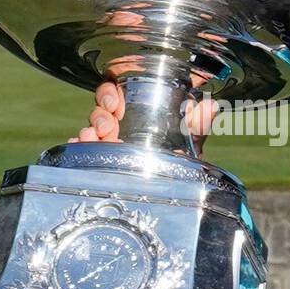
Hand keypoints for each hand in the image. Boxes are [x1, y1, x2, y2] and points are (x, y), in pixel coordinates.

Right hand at [68, 79, 218, 155]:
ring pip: (89, 130)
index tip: (116, 102)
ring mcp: (106, 147)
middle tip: (108, 125)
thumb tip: (211, 105)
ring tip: (95, 137)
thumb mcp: (190, 143)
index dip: (111, 93)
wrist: (175, 195)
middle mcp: (118, 129)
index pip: (116, 96)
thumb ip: (197, 125)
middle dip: (100, 113)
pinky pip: (80, 152)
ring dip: (89, 129)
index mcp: (136, 116)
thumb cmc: (178, 162)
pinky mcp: (97, 164)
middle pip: (99, 111)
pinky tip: (80, 147)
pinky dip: (78, 147)